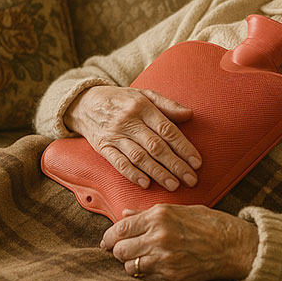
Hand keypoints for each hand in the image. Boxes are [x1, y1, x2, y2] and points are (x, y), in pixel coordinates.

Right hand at [64, 86, 201, 190]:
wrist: (85, 103)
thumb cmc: (121, 100)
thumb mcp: (144, 94)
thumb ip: (167, 105)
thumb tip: (190, 114)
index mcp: (142, 107)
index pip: (167, 129)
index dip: (183, 147)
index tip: (197, 162)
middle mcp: (129, 121)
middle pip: (156, 146)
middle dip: (175, 165)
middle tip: (191, 179)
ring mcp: (115, 135)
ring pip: (139, 157)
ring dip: (158, 173)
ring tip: (174, 185)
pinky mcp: (103, 147)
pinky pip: (118, 162)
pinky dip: (132, 174)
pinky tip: (145, 184)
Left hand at [100, 204, 258, 280]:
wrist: (235, 245)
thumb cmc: (209, 223)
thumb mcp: (179, 209)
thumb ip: (148, 213)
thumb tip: (124, 213)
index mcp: (159, 216)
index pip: (120, 228)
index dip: (109, 236)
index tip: (107, 240)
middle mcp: (158, 236)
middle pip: (119, 249)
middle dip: (118, 249)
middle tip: (123, 249)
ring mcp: (164, 258)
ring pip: (129, 266)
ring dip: (131, 262)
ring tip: (140, 257)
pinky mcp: (171, 275)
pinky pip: (145, 277)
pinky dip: (144, 272)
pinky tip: (153, 265)